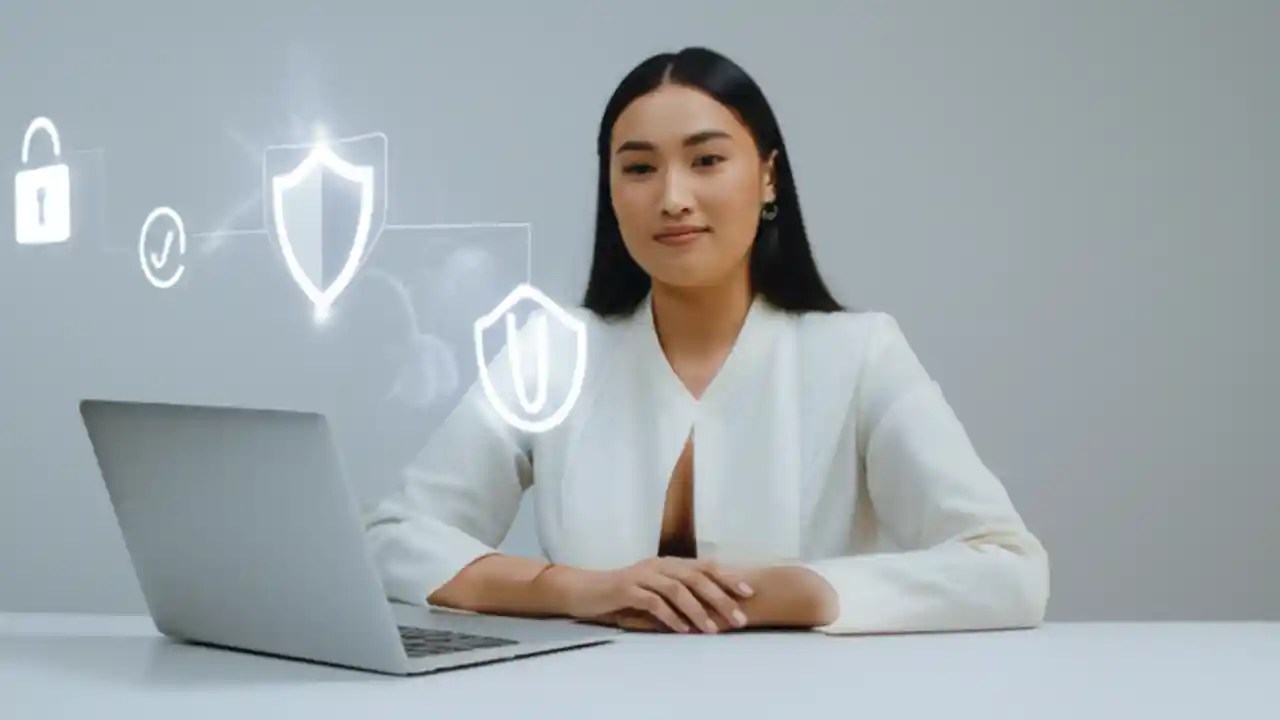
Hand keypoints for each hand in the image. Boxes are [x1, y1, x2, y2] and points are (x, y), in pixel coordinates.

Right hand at [563, 557, 755, 633]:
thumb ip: (679, 593)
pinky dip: (670, 616)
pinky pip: (653, 601)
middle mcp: (659, 565)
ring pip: (677, 589)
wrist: (586, 590)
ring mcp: (642, 575)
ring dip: (697, 610)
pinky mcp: (627, 589)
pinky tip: (681, 629)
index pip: (705, 566)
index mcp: (669, 563)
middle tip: (738, 618)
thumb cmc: (624, 593)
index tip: (749, 593)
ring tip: (712, 630)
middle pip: (696, 577)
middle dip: (720, 598)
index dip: (728, 577)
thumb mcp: (655, 588)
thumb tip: (712, 607)